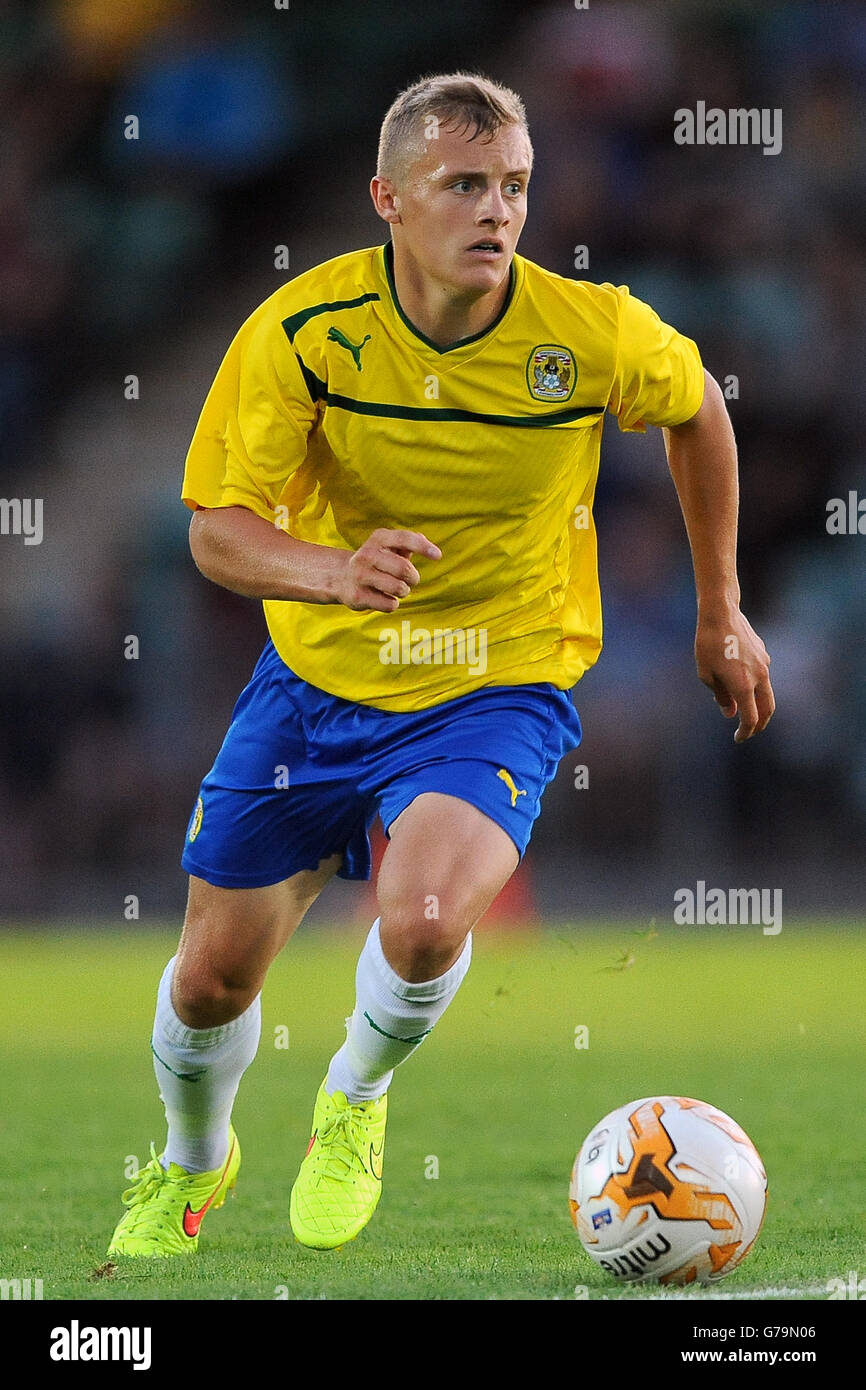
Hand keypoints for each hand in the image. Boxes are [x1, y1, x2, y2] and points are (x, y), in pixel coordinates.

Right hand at [333, 527, 440, 612]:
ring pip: (399, 588)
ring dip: (404, 592)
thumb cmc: (375, 561)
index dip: (423, 546)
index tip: (437, 556)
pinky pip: (390, 604)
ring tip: (396, 589)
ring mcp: (360, 576)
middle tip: (410, 580)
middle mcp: (367, 554)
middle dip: (413, 578)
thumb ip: (408, 542)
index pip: (404, 538)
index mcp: (378, 538)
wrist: (340, 577)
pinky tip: (383, 598)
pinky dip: (392, 604)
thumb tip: (426, 543)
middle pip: (404, 569)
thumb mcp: (388, 546)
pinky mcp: (358, 596)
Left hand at [695, 607, 774, 742]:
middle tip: (748, 731)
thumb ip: (720, 696)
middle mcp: (759, 677)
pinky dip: (755, 687)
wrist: (720, 613)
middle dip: (760, 724)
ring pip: (767, 692)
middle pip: (768, 709)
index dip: (746, 732)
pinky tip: (739, 683)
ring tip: (742, 709)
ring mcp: (764, 664)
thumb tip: (729, 712)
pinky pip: (762, 676)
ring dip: (758, 705)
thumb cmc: (708, 644)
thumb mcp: (706, 674)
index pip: (751, 718)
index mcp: (743, 686)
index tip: (738, 738)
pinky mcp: (763, 654)